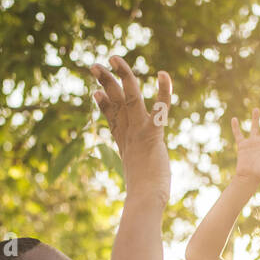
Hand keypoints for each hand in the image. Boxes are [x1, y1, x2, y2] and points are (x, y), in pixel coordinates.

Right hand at [91, 56, 171, 196]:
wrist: (145, 201)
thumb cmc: (145, 198)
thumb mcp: (140, 182)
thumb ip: (139, 179)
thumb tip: (138, 196)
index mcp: (125, 144)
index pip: (112, 118)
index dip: (104, 103)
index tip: (95, 92)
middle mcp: (129, 134)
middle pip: (115, 101)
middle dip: (105, 81)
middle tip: (95, 65)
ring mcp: (139, 131)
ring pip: (130, 96)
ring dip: (122, 75)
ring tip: (113, 57)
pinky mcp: (152, 133)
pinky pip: (159, 108)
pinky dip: (163, 91)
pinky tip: (164, 74)